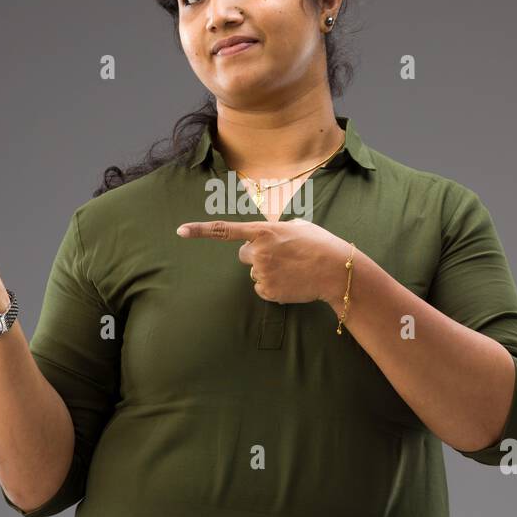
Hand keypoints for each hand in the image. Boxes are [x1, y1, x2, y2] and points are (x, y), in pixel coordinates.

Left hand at [175, 217, 347, 304]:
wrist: (335, 271)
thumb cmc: (320, 244)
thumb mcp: (298, 226)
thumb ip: (277, 228)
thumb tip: (269, 236)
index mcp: (264, 231)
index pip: (224, 230)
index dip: (200, 230)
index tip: (180, 231)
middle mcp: (258, 251)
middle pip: (243, 255)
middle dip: (256, 255)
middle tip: (280, 256)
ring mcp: (262, 273)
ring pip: (255, 273)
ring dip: (268, 271)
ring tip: (292, 269)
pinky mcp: (268, 291)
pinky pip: (262, 288)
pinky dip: (274, 286)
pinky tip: (291, 281)